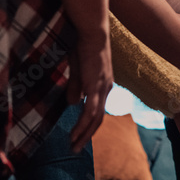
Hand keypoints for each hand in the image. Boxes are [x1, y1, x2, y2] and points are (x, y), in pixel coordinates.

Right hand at [66, 32, 113, 153]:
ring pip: (95, 119)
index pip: (98, 110)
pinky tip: (75, 135)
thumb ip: (76, 86)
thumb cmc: (83, 46)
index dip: (88, 124)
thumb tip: (74, 104)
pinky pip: (90, 111)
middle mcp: (106, 89)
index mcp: (103, 85)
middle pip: (98, 119)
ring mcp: (102, 88)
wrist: (91, 31)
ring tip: (73, 146)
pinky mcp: (95, 86)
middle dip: (86, 135)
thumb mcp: (78, 70)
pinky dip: (83, 125)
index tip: (79, 135)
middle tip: (75, 148)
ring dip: (83, 134)